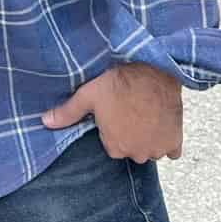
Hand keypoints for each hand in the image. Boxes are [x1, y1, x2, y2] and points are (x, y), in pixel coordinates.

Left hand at [41, 62, 183, 161]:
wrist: (152, 68)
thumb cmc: (118, 81)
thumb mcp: (88, 95)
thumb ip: (67, 112)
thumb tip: (44, 122)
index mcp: (115, 147)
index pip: (112, 144)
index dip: (113, 127)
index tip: (115, 111)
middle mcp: (137, 153)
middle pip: (132, 147)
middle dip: (131, 133)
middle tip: (130, 109)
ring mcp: (158, 148)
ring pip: (151, 148)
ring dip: (149, 136)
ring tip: (145, 112)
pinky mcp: (175, 140)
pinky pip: (172, 150)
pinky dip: (168, 139)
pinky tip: (161, 122)